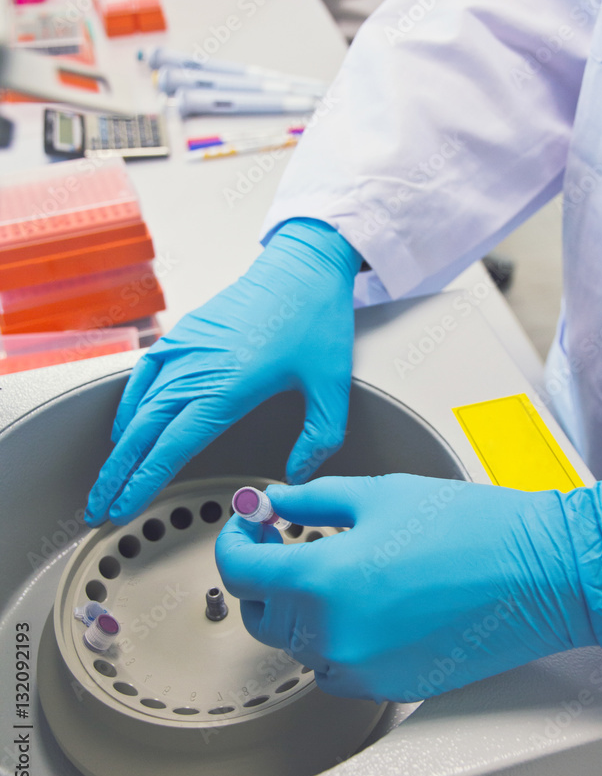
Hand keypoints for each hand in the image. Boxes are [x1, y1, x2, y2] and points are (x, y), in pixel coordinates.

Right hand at [85, 220, 360, 524]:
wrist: (303, 267)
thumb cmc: (315, 320)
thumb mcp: (331, 388)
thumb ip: (317, 439)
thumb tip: (296, 477)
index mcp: (227, 386)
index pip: (172, 446)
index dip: (143, 481)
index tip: (123, 507)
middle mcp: (196, 368)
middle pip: (142, 432)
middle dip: (116, 475)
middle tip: (97, 509)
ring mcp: (185, 348)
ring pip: (139, 406)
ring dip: (119, 447)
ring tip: (106, 479)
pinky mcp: (184, 334)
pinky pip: (144, 375)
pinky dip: (128, 405)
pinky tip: (124, 428)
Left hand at [216, 475, 601, 701]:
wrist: (539, 572)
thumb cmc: (472, 529)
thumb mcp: (377, 495)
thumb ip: (309, 501)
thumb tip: (270, 504)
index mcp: (323, 581)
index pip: (240, 571)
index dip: (234, 540)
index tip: (247, 526)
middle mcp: (333, 635)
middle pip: (259, 612)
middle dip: (262, 572)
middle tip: (282, 538)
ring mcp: (360, 668)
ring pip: (295, 641)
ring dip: (297, 604)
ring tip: (332, 564)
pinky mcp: (387, 685)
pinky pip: (332, 664)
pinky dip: (330, 634)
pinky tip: (360, 600)